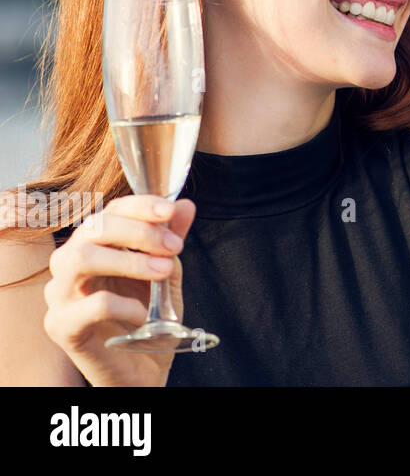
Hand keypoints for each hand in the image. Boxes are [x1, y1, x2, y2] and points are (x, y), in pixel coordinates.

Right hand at [43, 195, 194, 386]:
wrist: (139, 367)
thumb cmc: (147, 316)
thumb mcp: (166, 272)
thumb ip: (171, 239)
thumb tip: (186, 205)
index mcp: (93, 245)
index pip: (109, 211)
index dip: (140, 205)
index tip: (170, 211)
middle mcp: (69, 264)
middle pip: (92, 228)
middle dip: (139, 232)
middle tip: (174, 247)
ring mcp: (60, 295)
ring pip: (81, 258)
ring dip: (129, 261)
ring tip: (162, 271)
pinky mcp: (61, 326)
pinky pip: (91, 305)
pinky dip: (125, 304)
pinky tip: (144, 314)